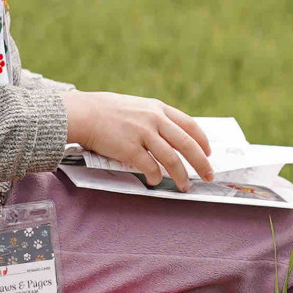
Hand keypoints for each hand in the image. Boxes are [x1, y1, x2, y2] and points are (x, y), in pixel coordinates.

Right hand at [64, 92, 213, 188]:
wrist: (83, 113)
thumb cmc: (106, 111)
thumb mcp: (137, 106)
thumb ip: (153, 117)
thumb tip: (169, 135)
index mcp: (158, 108)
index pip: (189, 125)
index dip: (202, 141)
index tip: (208, 152)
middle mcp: (154, 119)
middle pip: (187, 144)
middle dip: (201, 162)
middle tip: (209, 175)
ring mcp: (143, 133)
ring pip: (172, 159)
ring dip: (181, 175)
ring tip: (185, 186)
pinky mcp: (130, 148)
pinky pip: (150, 167)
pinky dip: (156, 177)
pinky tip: (155, 182)